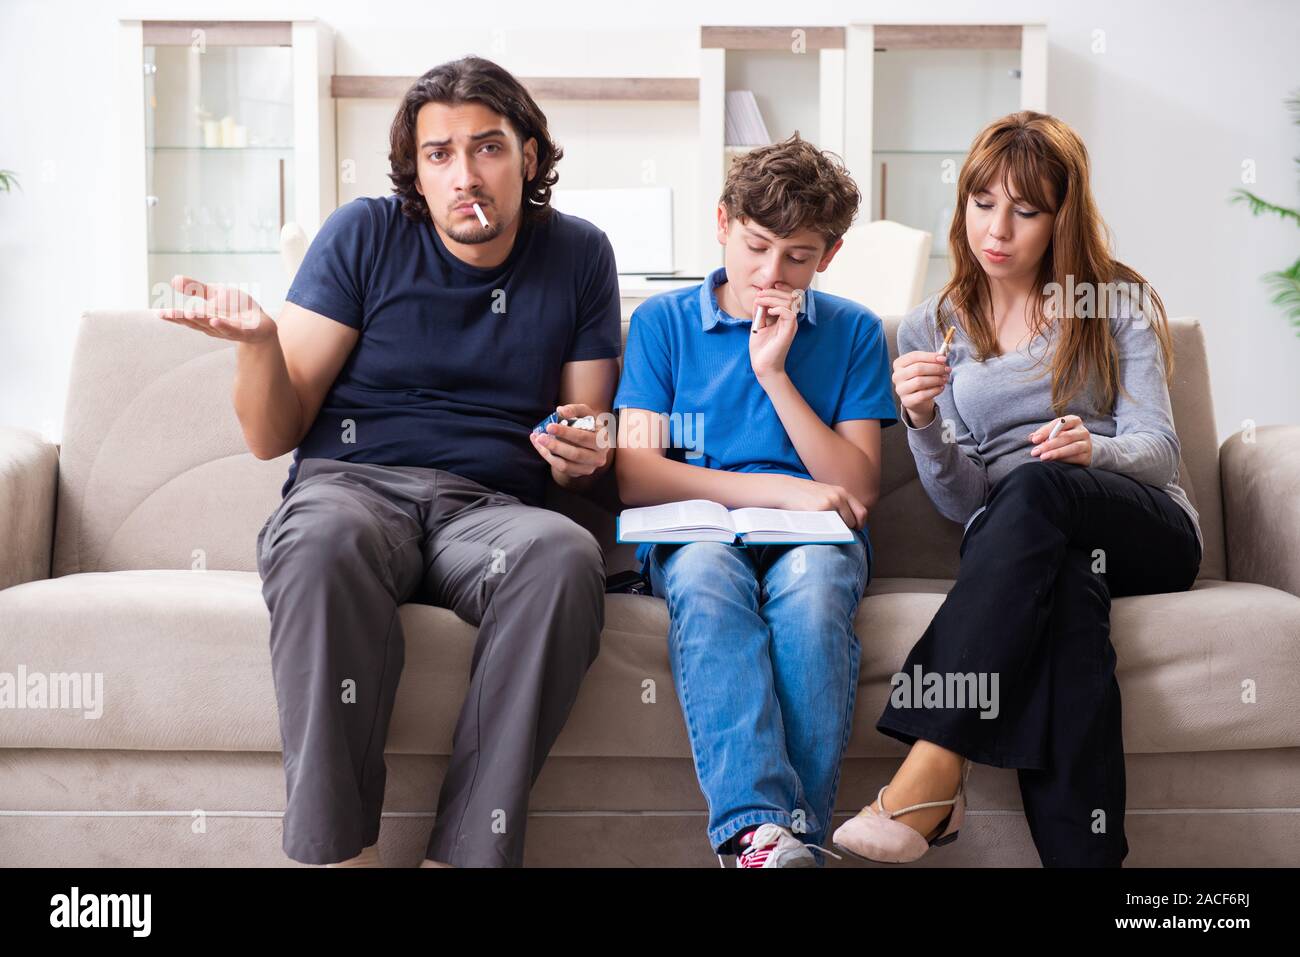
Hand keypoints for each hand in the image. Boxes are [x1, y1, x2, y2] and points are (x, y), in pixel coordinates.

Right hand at [158, 275, 276, 343]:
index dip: (172, 316)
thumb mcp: (215, 295)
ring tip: (187, 312)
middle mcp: (213, 326)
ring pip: (211, 325)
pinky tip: (215, 319)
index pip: (186, 317)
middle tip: (167, 313)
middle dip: (181, 318)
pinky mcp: (244, 332)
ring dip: (200, 319)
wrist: (262, 323)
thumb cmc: (236, 309)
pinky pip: (233, 330)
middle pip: (195, 322)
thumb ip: (196, 289)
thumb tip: (173, 279)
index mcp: (204, 318)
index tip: (158, 313)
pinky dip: (224, 326)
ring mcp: (228, 330)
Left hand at [530, 403, 611, 479]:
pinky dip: (549, 458)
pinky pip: (561, 469)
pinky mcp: (579, 473)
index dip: (566, 433)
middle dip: (556, 446)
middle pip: (576, 454)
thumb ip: (575, 409)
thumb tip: (561, 411)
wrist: (590, 442)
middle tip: (540, 437)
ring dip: (549, 454)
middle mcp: (599, 456)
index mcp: (602, 439)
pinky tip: (541, 448)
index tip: (549, 426)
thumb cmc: (587, 424)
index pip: (584, 437)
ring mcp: (589, 468)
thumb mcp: (585, 413)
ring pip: (566, 465)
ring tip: (538, 441)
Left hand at [748, 283, 802, 381]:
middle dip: (774, 291)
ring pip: (790, 301)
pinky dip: (778, 308)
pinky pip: (790, 313)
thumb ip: (759, 311)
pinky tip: (768, 312)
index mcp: (785, 316)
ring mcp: (791, 325)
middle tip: (760, 295)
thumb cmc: (761, 348)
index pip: (791, 295)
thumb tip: (758, 297)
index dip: (782, 287)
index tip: (769, 286)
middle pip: (791, 295)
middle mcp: (791, 319)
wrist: (763, 365)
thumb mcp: (758, 324)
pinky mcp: (789, 331)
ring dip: (773, 298)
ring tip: (760, 302)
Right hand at [765, 474, 868, 529]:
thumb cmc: (803, 495)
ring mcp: (829, 504)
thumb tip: (851, 523)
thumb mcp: (825, 493)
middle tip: (839, 535)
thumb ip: (838, 503)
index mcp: (841, 492)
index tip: (854, 531)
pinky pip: (830, 529)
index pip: (861, 512)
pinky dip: (827, 533)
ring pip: (842, 527)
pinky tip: (820, 531)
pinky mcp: (819, 511)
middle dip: (847, 530)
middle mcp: (838, 497)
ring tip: (828, 532)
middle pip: (853, 521)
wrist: (785, 490)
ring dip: (837, 532)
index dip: (859, 524)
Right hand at [892, 349, 949, 425]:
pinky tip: (941, 388)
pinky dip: (935, 390)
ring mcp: (900, 389)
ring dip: (936, 379)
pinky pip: (922, 395)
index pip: (914, 356)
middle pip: (918, 369)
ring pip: (920, 382)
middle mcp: (896, 376)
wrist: (917, 398)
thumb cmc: (921, 378)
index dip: (930, 357)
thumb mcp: (923, 367)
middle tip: (947, 370)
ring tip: (945, 378)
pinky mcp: (906, 401)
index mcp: (899, 364)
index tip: (943, 359)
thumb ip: (931, 361)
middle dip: (936, 368)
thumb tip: (942, 358)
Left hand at [1029, 414, 1091, 464]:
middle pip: (1065, 436)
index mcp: (1073, 420)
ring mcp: (1087, 444)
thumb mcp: (1054, 434)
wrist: (1082, 451)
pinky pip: (1076, 458)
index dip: (1046, 431)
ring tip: (1043, 457)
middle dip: (1048, 445)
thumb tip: (1032, 437)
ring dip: (1056, 453)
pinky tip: (1054, 462)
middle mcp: (1082, 431)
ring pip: (1072, 447)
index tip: (1034, 440)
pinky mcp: (1087, 456)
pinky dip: (1064, 460)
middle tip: (1035, 452)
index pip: (1059, 423)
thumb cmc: (1063, 440)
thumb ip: (1044, 435)